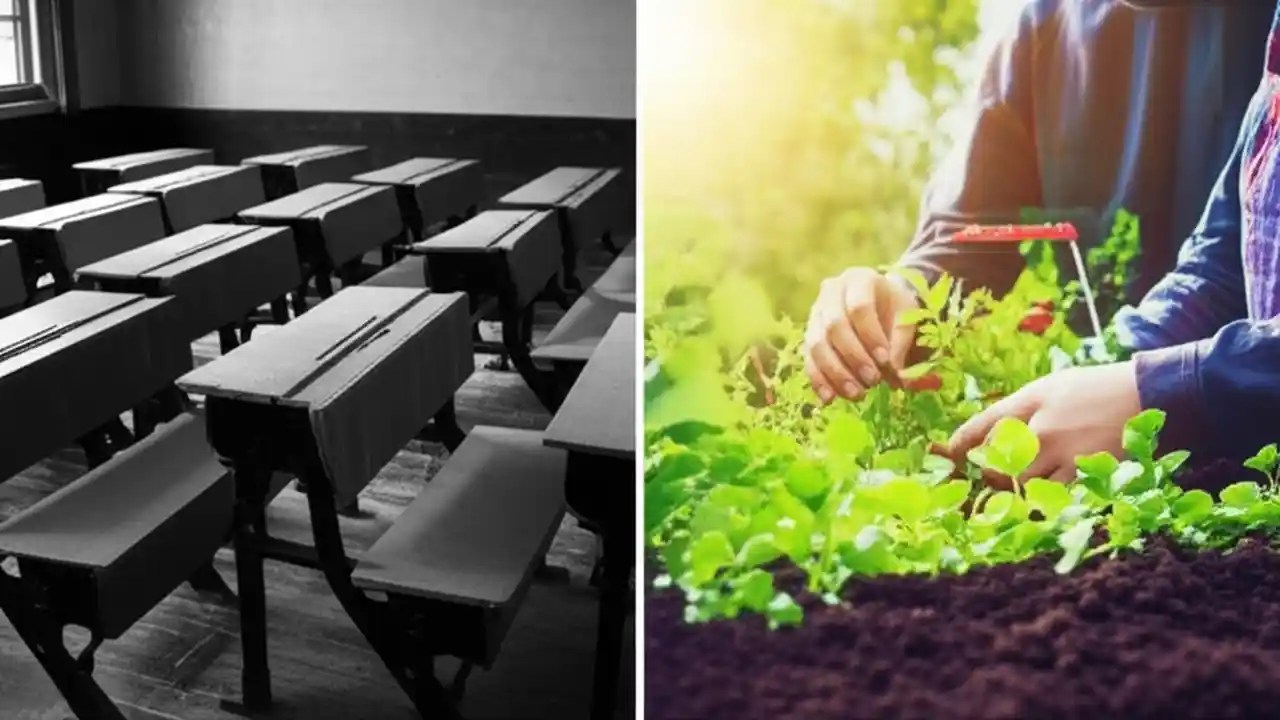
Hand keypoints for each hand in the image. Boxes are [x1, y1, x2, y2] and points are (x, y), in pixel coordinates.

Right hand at [804, 268, 918, 403]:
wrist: (878, 303)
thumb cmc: (894, 308)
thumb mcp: (906, 316)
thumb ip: (903, 342)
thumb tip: (899, 376)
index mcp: (858, 279)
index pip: (859, 307)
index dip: (871, 336)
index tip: (886, 361)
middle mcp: (830, 293)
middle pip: (834, 326)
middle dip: (854, 357)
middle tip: (873, 380)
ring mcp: (815, 314)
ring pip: (817, 345)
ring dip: (836, 373)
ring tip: (857, 394)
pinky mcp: (808, 336)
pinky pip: (808, 359)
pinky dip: (819, 380)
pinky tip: (831, 398)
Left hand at [947, 362, 1140, 484]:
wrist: (1153, 395)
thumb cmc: (1101, 390)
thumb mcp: (1055, 386)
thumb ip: (1023, 409)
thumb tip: (993, 435)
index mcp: (1032, 400)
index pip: (982, 425)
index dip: (960, 444)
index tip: (950, 453)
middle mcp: (1042, 427)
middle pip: (996, 464)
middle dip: (992, 473)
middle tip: (997, 474)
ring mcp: (1064, 454)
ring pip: (1023, 485)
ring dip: (1019, 489)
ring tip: (1029, 483)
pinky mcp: (1087, 475)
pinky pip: (1053, 497)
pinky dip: (1046, 500)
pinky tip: (1050, 494)